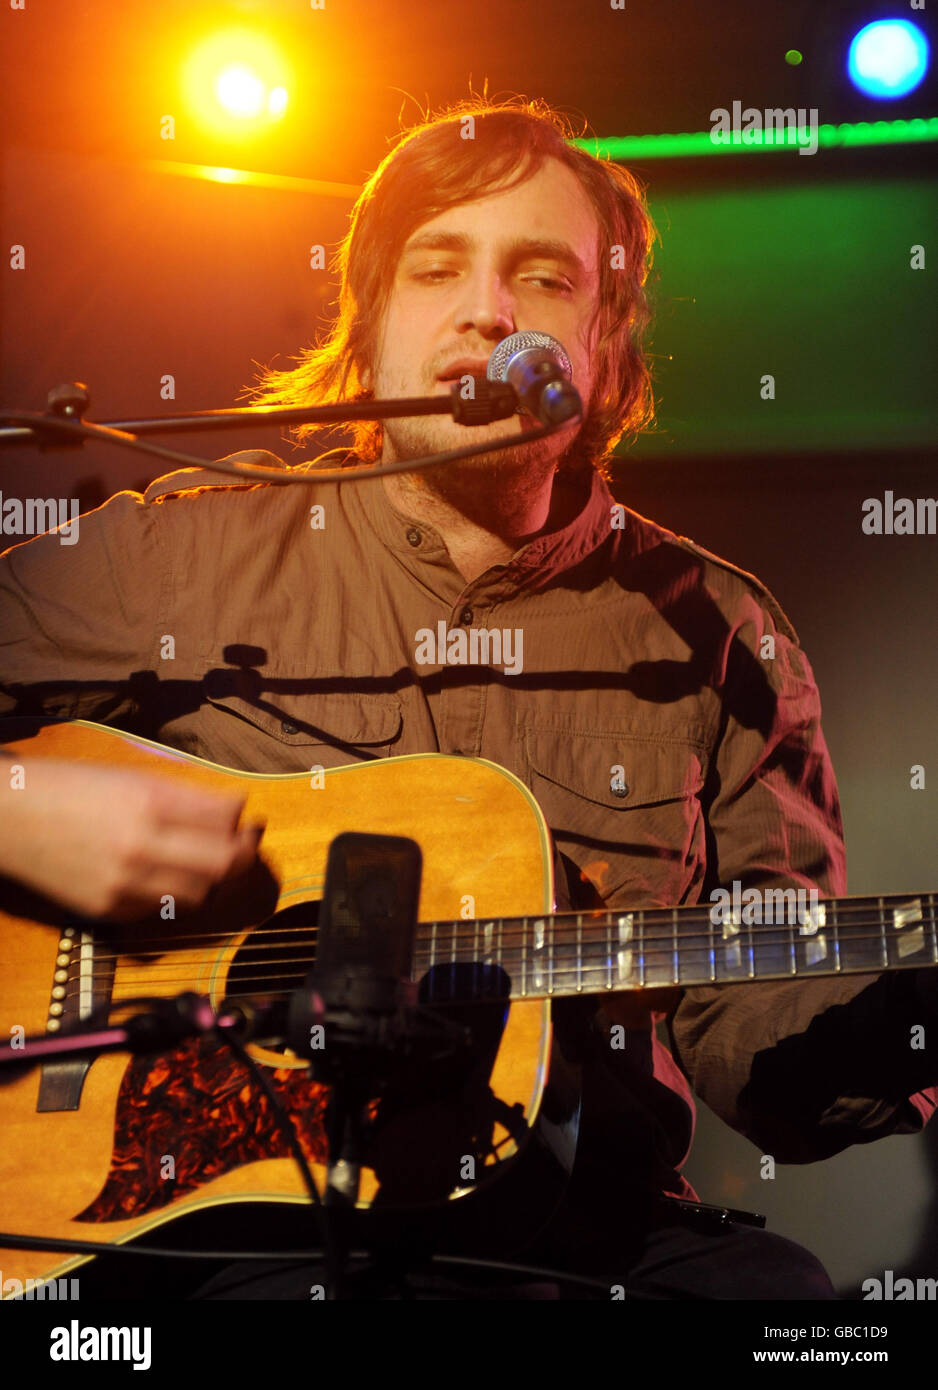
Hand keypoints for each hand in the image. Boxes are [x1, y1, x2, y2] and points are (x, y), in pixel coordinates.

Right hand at [0, 757, 262, 921]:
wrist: (7, 818)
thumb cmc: (66, 787)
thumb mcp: (129, 776)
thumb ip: (181, 795)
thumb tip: (230, 810)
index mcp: (150, 801)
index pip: (226, 817)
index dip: (243, 816)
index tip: (245, 815)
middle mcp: (142, 844)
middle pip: (224, 863)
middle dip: (244, 853)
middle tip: (246, 843)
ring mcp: (126, 883)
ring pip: (201, 894)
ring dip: (215, 879)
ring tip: (212, 862)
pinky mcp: (110, 910)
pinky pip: (163, 910)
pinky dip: (177, 894)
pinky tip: (171, 876)